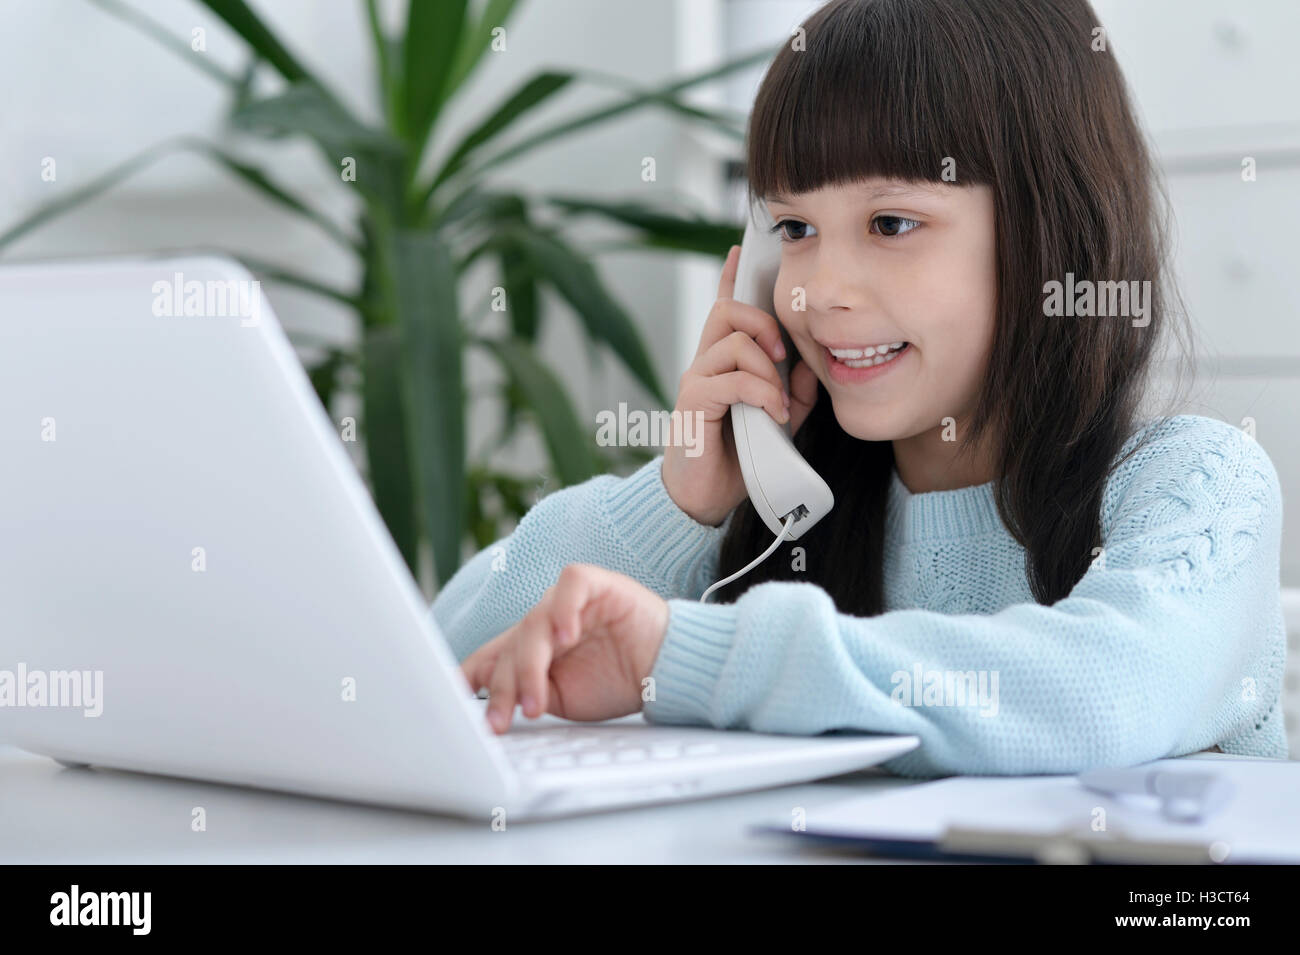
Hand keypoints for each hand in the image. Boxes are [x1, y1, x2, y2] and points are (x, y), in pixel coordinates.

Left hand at [461, 563, 669, 732]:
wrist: (669, 672)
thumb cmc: (620, 682)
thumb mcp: (563, 698)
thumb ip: (528, 693)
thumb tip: (487, 708)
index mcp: (533, 646)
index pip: (491, 654)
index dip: (469, 673)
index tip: (451, 698)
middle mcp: (545, 620)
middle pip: (510, 645)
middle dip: (503, 688)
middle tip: (502, 722)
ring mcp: (568, 600)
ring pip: (534, 623)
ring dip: (531, 667)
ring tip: (537, 703)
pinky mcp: (596, 584)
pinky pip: (571, 586)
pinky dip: (565, 610)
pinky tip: (566, 639)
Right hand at [661, 244, 820, 526]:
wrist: (704, 498)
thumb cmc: (738, 458)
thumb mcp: (779, 420)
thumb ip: (794, 391)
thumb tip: (812, 365)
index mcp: (723, 363)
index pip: (723, 309)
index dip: (730, 278)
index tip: (739, 251)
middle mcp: (705, 364)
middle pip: (727, 310)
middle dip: (763, 322)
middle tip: (784, 356)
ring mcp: (696, 381)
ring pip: (734, 342)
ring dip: (767, 369)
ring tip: (778, 403)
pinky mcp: (693, 403)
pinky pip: (732, 379)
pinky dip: (760, 393)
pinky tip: (772, 414)